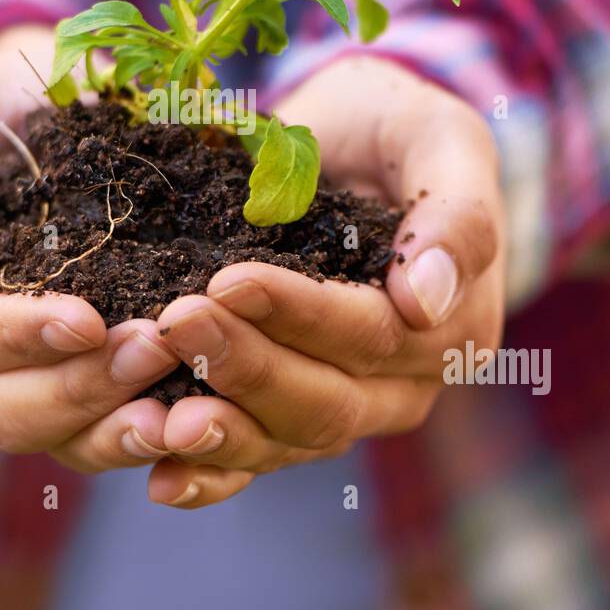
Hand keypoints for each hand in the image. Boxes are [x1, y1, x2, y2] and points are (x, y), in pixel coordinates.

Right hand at [0, 23, 180, 470]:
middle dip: (80, 385)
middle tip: (155, 348)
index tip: (86, 319)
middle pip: (1, 405)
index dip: (16, 335)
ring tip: (180, 403)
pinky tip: (189, 422)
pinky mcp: (65, 404)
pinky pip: (94, 440)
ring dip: (116, 420)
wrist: (52, 121)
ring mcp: (3, 394)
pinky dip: (139, 437)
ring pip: (52, 435)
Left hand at [146, 54, 505, 507]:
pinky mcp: (289, 415)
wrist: (348, 143)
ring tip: (153, 419)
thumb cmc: (397, 131)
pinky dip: (209, 476)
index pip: (372, 335)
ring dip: (220, 432)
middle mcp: (403, 386)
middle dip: (246, 368)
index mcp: (453, 328)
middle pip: (326, 401)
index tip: (227, 281)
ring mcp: (346, 408)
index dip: (301, 315)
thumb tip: (428, 301)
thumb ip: (456, 216)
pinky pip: (255, 459)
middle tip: (174, 324)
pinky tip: (159, 477)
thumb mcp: (439, 141)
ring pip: (285, 440)